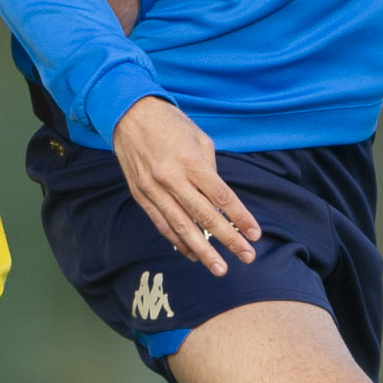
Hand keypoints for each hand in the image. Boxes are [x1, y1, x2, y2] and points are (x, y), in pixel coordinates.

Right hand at [111, 97, 262, 276]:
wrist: (128, 114)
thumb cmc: (170, 124)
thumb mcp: (199, 138)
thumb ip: (211, 171)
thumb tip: (220, 201)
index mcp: (191, 161)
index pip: (221, 197)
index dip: (240, 218)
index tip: (255, 234)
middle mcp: (171, 178)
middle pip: (205, 217)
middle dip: (228, 240)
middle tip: (247, 258)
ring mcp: (153, 189)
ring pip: (182, 227)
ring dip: (202, 251)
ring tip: (219, 268)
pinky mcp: (141, 195)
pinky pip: (161, 224)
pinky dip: (177, 241)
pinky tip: (191, 253)